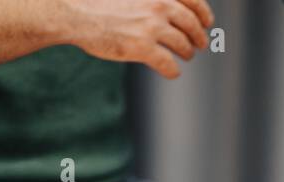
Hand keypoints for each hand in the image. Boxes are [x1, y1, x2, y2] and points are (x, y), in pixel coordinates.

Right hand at [62, 0, 215, 77]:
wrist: (74, 12)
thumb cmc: (96, 0)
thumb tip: (167, 8)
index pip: (193, 0)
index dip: (204, 13)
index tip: (208, 22)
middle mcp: (159, 4)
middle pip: (192, 24)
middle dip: (199, 36)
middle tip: (200, 44)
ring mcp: (152, 27)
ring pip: (183, 45)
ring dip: (187, 52)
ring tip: (186, 55)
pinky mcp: (144, 48)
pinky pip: (169, 65)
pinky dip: (173, 70)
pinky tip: (172, 72)